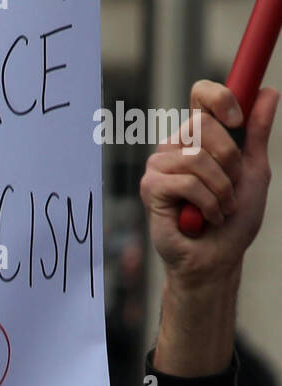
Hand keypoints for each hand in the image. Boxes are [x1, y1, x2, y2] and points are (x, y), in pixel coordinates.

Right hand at [141, 80, 278, 281]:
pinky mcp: (150, 187)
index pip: (202, 95)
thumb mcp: (253, 170)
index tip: (238, 119)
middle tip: (231, 187)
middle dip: (229, 160)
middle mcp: (175, 146)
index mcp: (198, 137)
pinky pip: (187, 182)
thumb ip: (257, 133)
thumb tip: (268, 92)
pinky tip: (205, 219)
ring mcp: (159, 165)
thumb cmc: (233, 220)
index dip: (220, 98)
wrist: (217, 259)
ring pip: (198, 157)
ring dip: (221, 189)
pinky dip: (207, 204)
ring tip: (220, 209)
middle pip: (203, 124)